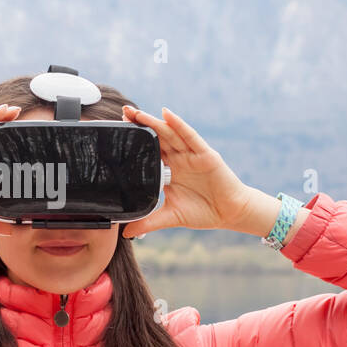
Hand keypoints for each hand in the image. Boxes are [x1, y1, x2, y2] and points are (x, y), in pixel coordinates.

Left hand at [118, 105, 271, 237]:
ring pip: (169, 134)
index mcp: (169, 169)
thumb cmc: (203, 211)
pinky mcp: (205, 155)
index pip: (148, 150)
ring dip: (153, 122)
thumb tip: (126, 234)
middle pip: (157, 137)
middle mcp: (179, 158)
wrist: (230, 214)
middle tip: (123, 112)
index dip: (134, 140)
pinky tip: (167, 115)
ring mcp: (192, 155)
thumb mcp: (170, 216)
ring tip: (137, 112)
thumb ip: (148, 222)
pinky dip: (178, 125)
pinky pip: (190, 137)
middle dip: (140, 124)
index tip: (117, 131)